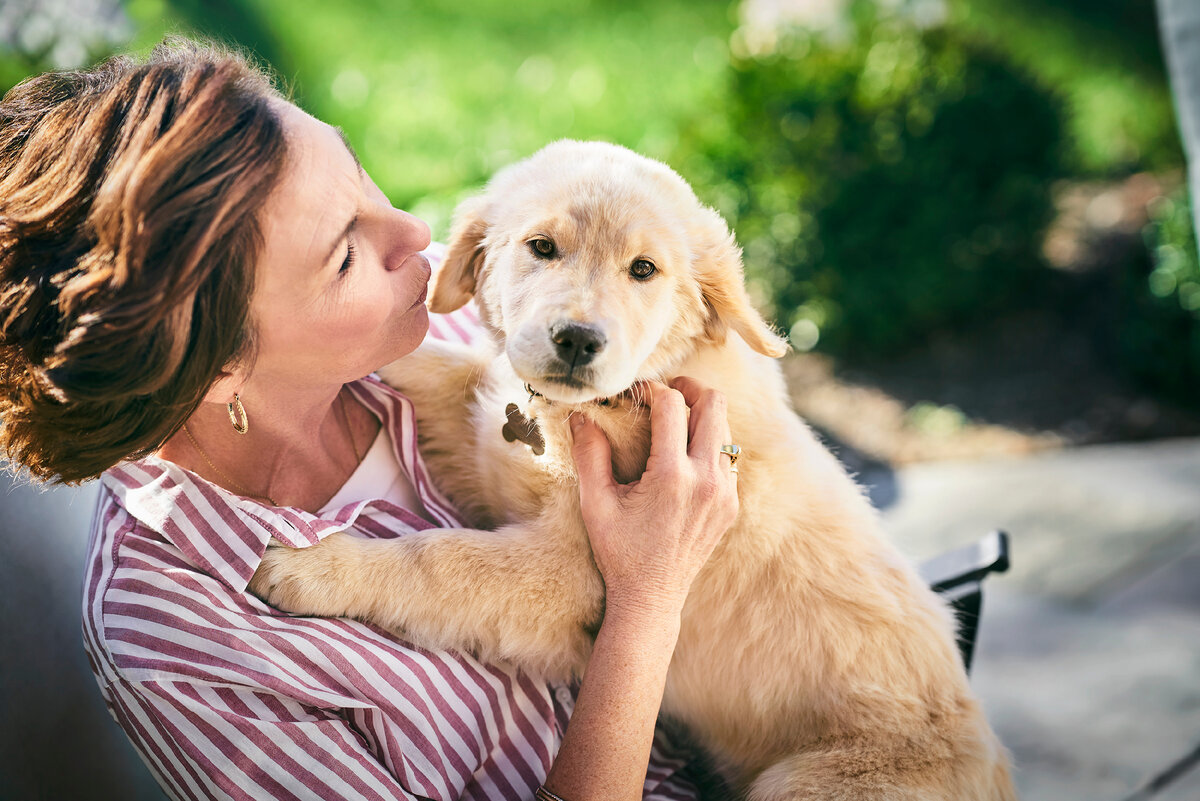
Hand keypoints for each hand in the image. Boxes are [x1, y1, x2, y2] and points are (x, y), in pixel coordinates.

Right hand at [569, 377, 738, 617]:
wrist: (651, 596)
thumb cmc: (619, 551)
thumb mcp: (595, 503)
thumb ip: (589, 453)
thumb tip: (581, 414)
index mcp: (671, 476)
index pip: (672, 406)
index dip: (653, 389)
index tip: (637, 393)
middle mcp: (706, 480)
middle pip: (714, 405)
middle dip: (690, 389)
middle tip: (667, 392)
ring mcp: (724, 492)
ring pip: (725, 429)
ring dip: (701, 417)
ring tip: (674, 422)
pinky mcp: (731, 504)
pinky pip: (728, 457)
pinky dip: (708, 445)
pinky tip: (683, 456)